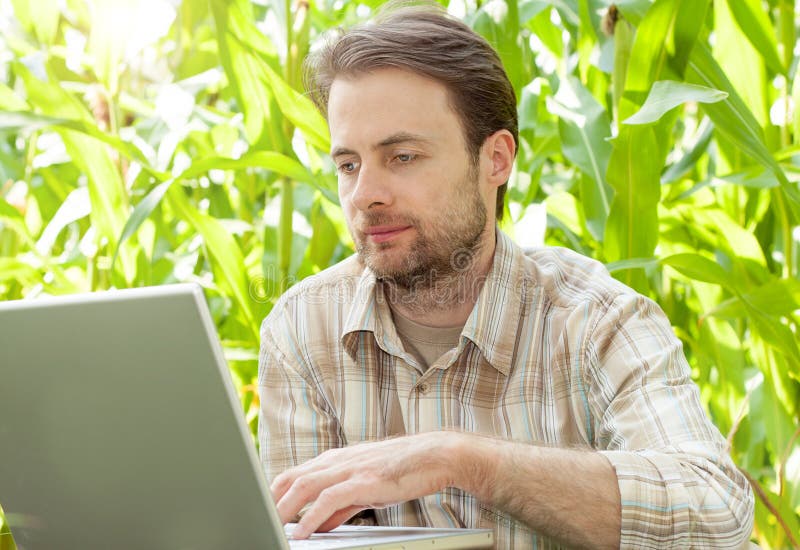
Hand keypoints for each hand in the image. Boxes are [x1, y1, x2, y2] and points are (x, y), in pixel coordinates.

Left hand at [270, 431, 461, 538]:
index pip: (295, 473)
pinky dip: (312, 517)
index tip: (260, 509)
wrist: (435, 456)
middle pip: (292, 477)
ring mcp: (351, 468)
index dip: (274, 492)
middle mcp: (338, 460)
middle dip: (271, 500)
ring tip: (271, 526)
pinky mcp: (364, 480)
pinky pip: (330, 500)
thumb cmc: (403, 470)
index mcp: (337, 460)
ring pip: (305, 486)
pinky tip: (303, 532)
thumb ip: (341, 506)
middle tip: (257, 519)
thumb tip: (319, 524)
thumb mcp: (366, 488)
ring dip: (284, 509)